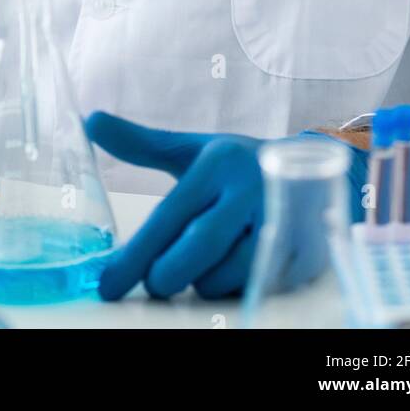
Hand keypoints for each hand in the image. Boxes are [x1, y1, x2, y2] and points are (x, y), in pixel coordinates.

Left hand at [86, 112, 365, 301]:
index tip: (107, 286)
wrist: (319, 169)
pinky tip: (235, 268)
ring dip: (204, 281)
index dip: (134, 256)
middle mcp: (249, 191)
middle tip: (155, 279)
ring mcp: (280, 225)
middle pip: (196, 250)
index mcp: (218, 164)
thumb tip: (90, 120)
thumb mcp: (193, 150)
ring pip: (223, 278)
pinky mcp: (303, 257)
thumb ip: (141, 144)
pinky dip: (235, 288)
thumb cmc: (239, 166)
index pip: (168, 216)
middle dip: (166, 273)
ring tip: (205, 263)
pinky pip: (253, 290)